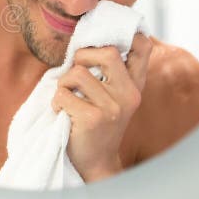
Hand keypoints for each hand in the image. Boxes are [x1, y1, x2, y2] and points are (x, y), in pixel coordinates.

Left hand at [51, 33, 151, 181]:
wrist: (95, 163)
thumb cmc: (95, 124)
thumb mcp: (111, 98)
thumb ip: (108, 74)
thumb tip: (87, 41)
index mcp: (134, 86)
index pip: (142, 47)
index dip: (127, 35)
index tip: (105, 40)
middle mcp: (129, 95)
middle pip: (107, 52)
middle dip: (82, 55)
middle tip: (74, 72)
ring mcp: (113, 108)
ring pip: (78, 73)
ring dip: (64, 83)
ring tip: (67, 97)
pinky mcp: (94, 119)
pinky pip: (63, 94)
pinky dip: (56, 101)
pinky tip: (63, 112)